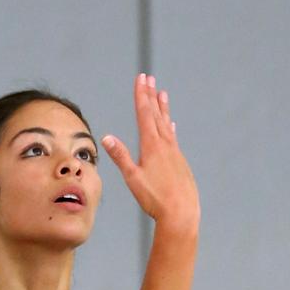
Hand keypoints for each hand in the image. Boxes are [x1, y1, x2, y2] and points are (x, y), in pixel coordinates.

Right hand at [100, 73, 199, 233]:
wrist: (182, 212)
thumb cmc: (155, 198)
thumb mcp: (133, 178)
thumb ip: (121, 156)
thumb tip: (107, 137)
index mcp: (152, 145)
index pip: (144, 113)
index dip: (141, 94)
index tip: (141, 78)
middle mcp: (165, 144)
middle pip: (156, 114)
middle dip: (150, 95)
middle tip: (149, 77)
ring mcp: (174, 152)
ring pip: (167, 124)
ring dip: (163, 108)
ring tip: (162, 93)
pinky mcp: (180, 161)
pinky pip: (173, 137)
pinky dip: (170, 127)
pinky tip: (172, 125)